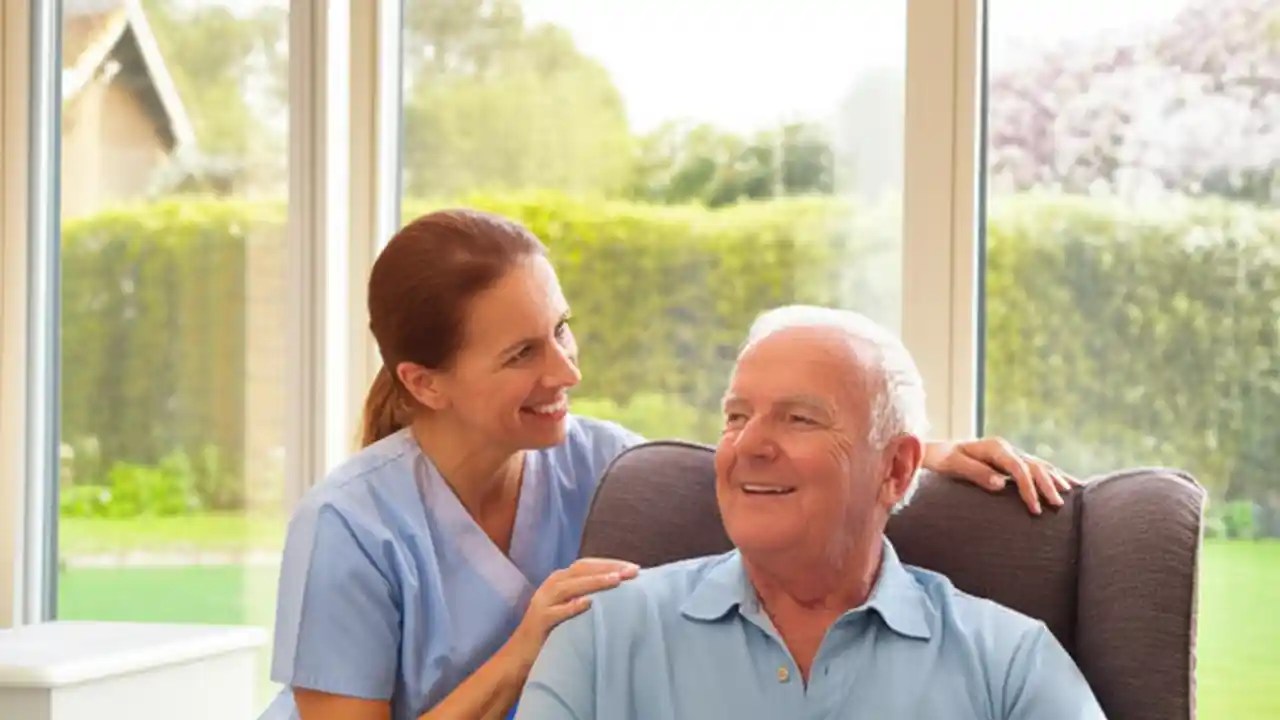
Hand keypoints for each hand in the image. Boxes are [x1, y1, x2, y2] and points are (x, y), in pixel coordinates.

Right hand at [506, 558, 638, 667]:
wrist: (520, 656)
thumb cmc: (553, 631)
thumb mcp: (570, 607)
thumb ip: (588, 595)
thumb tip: (621, 589)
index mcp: (560, 580)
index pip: (587, 564)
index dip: (611, 563)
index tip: (635, 568)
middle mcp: (551, 586)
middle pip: (581, 570)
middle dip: (608, 568)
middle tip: (633, 572)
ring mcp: (543, 602)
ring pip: (570, 586)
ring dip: (593, 582)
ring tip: (616, 581)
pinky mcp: (538, 622)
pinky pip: (556, 612)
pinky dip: (571, 607)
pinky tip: (588, 604)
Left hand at [923, 438, 1081, 514]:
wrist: (939, 450)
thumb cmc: (944, 459)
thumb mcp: (955, 465)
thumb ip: (977, 473)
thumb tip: (1001, 484)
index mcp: (995, 448)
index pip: (1018, 468)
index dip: (1028, 488)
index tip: (1035, 508)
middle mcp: (1007, 449)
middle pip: (1035, 466)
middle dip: (1048, 486)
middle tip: (1057, 506)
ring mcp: (1012, 453)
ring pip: (1041, 465)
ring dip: (1057, 480)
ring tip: (1074, 493)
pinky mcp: (1014, 460)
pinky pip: (1039, 467)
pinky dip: (1055, 475)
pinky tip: (1070, 484)